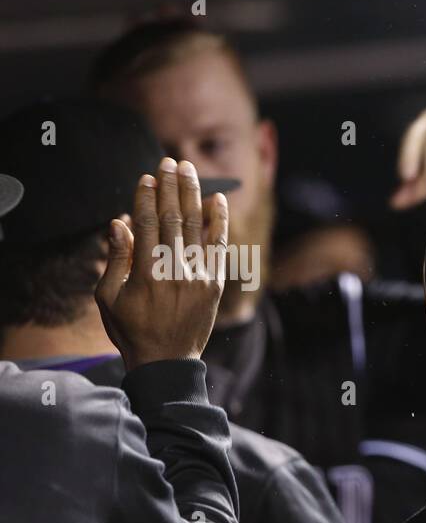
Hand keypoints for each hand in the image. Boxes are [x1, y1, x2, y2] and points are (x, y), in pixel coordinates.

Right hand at [95, 158, 228, 369]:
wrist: (167, 360)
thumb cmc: (131, 329)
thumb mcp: (109, 297)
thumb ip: (115, 259)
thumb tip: (119, 222)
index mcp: (146, 272)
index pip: (147, 224)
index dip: (146, 198)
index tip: (146, 177)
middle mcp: (175, 270)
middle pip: (174, 218)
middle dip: (171, 187)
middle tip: (169, 161)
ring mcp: (198, 276)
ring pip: (197, 227)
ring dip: (193, 195)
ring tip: (189, 170)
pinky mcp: (214, 283)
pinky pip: (218, 246)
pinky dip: (219, 222)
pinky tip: (218, 200)